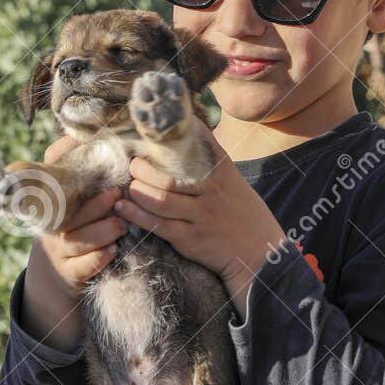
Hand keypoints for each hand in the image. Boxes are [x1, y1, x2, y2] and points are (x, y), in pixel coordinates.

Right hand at [20, 138, 125, 347]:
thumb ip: (73, 170)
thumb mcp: (72, 199)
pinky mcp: (68, 275)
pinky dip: (96, 260)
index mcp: (52, 205)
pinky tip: (112, 252)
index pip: (55, 187)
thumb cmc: (76, 225)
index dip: (74, 178)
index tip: (97, 172)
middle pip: (69, 216)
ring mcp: (58, 252)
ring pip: (76, 242)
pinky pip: (80, 268)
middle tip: (117, 196)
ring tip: (121, 226)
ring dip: (100, 232)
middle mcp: (52, 227)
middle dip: (94, 205)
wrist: (61, 272)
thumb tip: (79, 135)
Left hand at [115, 127, 285, 315]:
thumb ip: (212, 164)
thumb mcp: (234, 183)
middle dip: (143, 169)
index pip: (198, 144)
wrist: (260, 254)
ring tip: (126, 187)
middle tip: (133, 165)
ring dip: (137, 192)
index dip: (172, 134)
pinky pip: (158, 225)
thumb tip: (189, 139)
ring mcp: (200, 216)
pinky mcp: (190, 238)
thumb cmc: (244, 215)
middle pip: (168, 176)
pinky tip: (123, 208)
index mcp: (221, 173)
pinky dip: (137, 215)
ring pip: (159, 200)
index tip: (152, 130)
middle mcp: (210, 191)